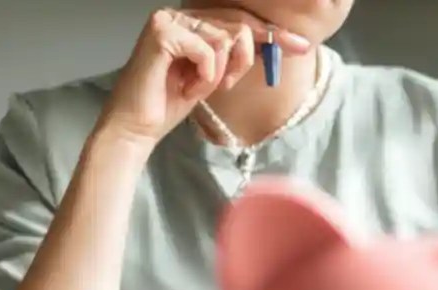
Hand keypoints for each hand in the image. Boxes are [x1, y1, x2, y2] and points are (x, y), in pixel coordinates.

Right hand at [98, 7, 311, 150]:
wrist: (138, 127)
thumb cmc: (171, 103)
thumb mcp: (215, 76)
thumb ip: (237, 54)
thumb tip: (276, 43)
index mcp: (191, 21)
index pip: (240, 20)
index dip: (272, 34)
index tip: (300, 46)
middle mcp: (179, 14)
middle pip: (238, 24)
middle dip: (244, 59)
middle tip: (227, 84)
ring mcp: (169, 19)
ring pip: (226, 38)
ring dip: (218, 73)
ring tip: (195, 87)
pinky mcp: (162, 32)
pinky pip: (209, 51)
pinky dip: (205, 76)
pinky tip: (185, 86)